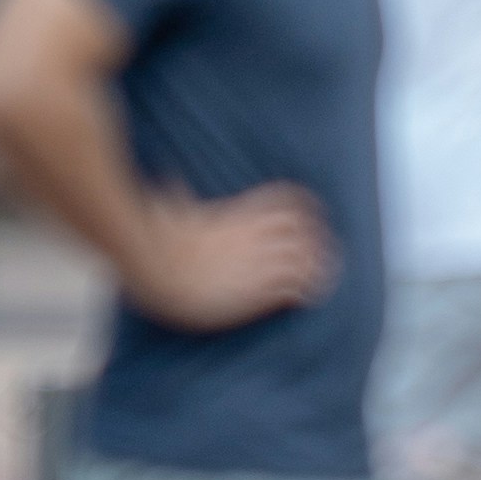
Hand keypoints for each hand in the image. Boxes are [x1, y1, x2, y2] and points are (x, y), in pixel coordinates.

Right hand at [121, 182, 336, 331]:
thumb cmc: (153, 238)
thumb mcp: (169, 207)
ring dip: (318, 268)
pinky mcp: (252, 291)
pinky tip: (307, 300)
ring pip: (304, 258)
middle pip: (304, 231)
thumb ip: (176, 196)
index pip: (287, 201)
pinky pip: (291, 287)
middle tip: (326, 251)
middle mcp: (254, 236)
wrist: (155, 265)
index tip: (316, 213)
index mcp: (238, 215)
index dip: (306, 206)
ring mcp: (255, 262)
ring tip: (326, 277)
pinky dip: (304, 292)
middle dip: (317, 241)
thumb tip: (169, 179)